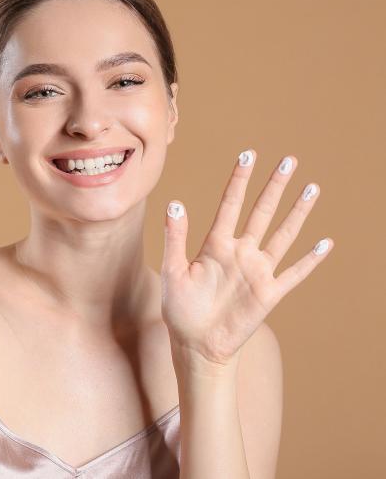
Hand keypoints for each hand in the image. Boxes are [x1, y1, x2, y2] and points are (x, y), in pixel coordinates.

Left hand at [160, 149, 333, 368]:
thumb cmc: (180, 308)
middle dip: (275, 186)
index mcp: (215, 244)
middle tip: (289, 160)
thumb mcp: (173, 270)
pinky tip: (325, 242)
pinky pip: (294, 273)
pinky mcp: (269, 293)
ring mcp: (257, 271)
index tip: (248, 154)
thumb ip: (175, 237)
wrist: (196, 344)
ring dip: (298, 212)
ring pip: (282, 234)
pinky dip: (310, 259)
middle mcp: (240, 252)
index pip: (230, 204)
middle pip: (261, 212)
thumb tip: (174, 203)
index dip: (239, 180)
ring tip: (311, 188)